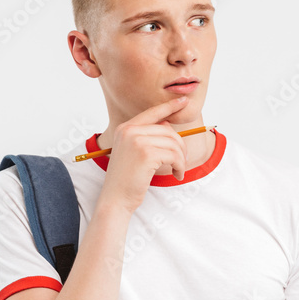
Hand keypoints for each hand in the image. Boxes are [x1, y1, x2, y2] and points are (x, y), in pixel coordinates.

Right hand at [97, 96, 190, 214]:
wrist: (115, 199)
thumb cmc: (126, 179)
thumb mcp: (133, 153)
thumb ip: (146, 137)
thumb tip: (168, 125)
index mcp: (125, 128)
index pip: (152, 113)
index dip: (169, 106)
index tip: (183, 100)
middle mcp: (129, 131)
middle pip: (168, 130)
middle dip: (180, 146)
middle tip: (182, 162)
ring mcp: (137, 141)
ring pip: (173, 143)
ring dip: (181, 159)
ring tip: (179, 171)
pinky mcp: (146, 154)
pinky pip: (174, 155)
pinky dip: (180, 166)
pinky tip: (177, 175)